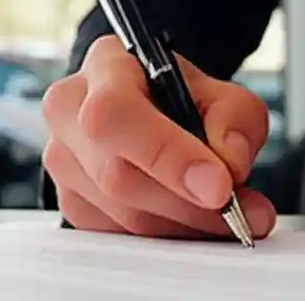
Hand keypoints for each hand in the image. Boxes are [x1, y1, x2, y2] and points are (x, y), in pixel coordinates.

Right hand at [41, 35, 276, 238]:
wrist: (146, 103)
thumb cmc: (176, 95)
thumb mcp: (221, 91)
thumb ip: (235, 119)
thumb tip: (227, 165)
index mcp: (104, 67)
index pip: (116, 114)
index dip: (167, 155)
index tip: (219, 187)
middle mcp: (69, 111)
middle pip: (117, 175)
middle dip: (188, 204)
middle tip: (242, 213)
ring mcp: (62, 160)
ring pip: (121, 213)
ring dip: (184, 226)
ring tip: (230, 219)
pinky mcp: (71, 202)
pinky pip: (118, 235)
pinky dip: (165, 236)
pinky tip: (192, 222)